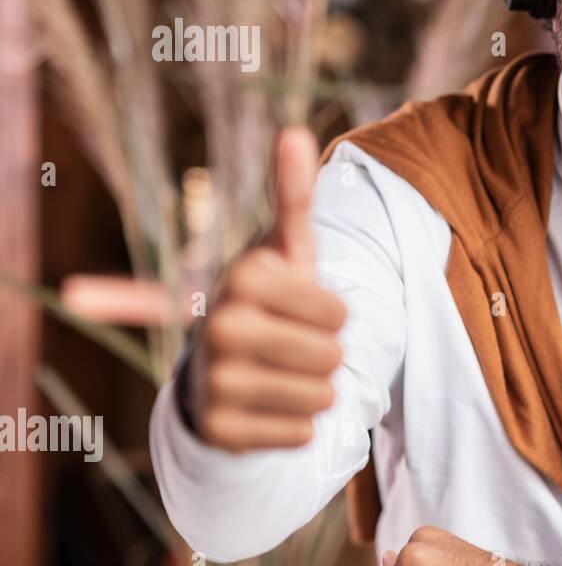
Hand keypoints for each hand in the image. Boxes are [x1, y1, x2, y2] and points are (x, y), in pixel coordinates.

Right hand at [188, 127, 347, 451]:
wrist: (218, 375)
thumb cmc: (269, 305)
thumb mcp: (285, 251)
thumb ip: (293, 195)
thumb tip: (293, 130)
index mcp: (244, 276)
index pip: (341, 314)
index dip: (333, 316)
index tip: (299, 308)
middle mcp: (221, 326)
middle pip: (335, 357)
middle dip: (326, 356)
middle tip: (291, 347)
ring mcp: (215, 382)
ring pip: (323, 398)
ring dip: (314, 392)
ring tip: (279, 376)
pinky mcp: (219, 431)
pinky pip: (302, 435)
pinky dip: (295, 426)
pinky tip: (266, 408)